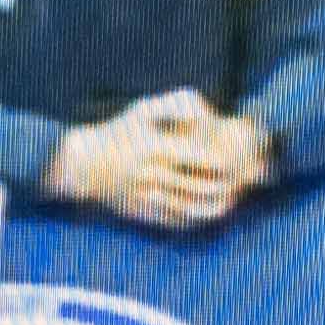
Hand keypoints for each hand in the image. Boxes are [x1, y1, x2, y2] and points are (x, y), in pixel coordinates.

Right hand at [55, 92, 267, 229]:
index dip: (222, 161)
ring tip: (230, 201)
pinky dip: (196, 218)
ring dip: (214, 205)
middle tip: (239, 181)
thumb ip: (176, 105)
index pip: (200, 158)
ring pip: (191, 206)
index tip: (232, 160)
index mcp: (155, 147)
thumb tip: (206, 113)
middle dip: (224, 184)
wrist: (85, 166)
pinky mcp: (143, 213)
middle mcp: (151, 173)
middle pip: (200, 184)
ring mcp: (147, 196)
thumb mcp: (142, 110)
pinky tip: (208, 212)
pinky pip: (176, 219)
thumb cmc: (119, 132)